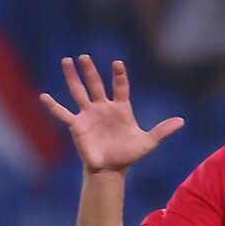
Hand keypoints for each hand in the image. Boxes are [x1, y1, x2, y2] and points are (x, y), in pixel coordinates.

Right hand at [39, 56, 182, 174]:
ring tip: (66, 61)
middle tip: (83, 56)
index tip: (118, 64)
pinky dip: (53, 106)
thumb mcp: (148, 142)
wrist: (111, 169)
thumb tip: (182, 121)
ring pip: (79, 91)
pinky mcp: (77, 126)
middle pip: (95, 84)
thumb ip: (162, 130)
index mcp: (120, 108)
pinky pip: (63, 114)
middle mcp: (103, 107)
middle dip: (90, 70)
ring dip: (72, 77)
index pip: (120, 87)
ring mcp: (89, 115)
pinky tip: (43, 96)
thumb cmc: (128, 154)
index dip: (119, 76)